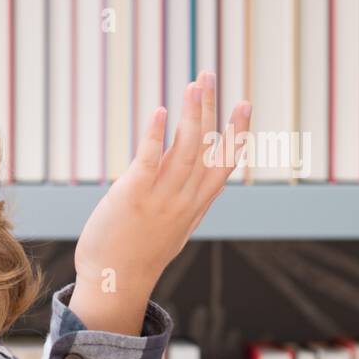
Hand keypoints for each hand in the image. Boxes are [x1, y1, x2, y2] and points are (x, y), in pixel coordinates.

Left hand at [69, 71, 250, 334]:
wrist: (114, 284)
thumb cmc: (136, 256)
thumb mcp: (169, 227)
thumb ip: (180, 199)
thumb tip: (187, 177)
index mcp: (194, 205)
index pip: (223, 163)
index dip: (236, 133)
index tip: (244, 104)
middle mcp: (183, 199)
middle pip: (205, 146)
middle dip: (209, 108)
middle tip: (207, 74)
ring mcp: (160, 198)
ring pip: (185, 149)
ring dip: (191, 114)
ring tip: (195, 84)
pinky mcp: (132, 197)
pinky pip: (149, 161)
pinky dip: (156, 135)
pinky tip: (159, 112)